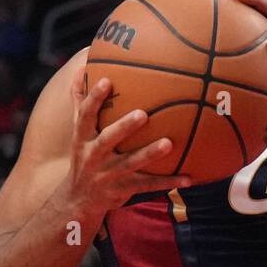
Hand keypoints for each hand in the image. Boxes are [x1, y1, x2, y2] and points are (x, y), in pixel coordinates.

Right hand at [66, 75, 191, 211]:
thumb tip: (82, 67)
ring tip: (169, 143)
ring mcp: (109, 174)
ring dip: (149, 154)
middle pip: (108, 140)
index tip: (107, 80)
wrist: (78, 199)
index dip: (94, 99)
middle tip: (143, 114)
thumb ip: (79, 100)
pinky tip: (188, 178)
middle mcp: (94, 156)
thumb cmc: (84, 154)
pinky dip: (168, 182)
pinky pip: (149, 185)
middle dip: (124, 127)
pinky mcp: (124, 189)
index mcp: (83, 138)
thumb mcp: (78, 130)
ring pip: (131, 164)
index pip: (85, 116)